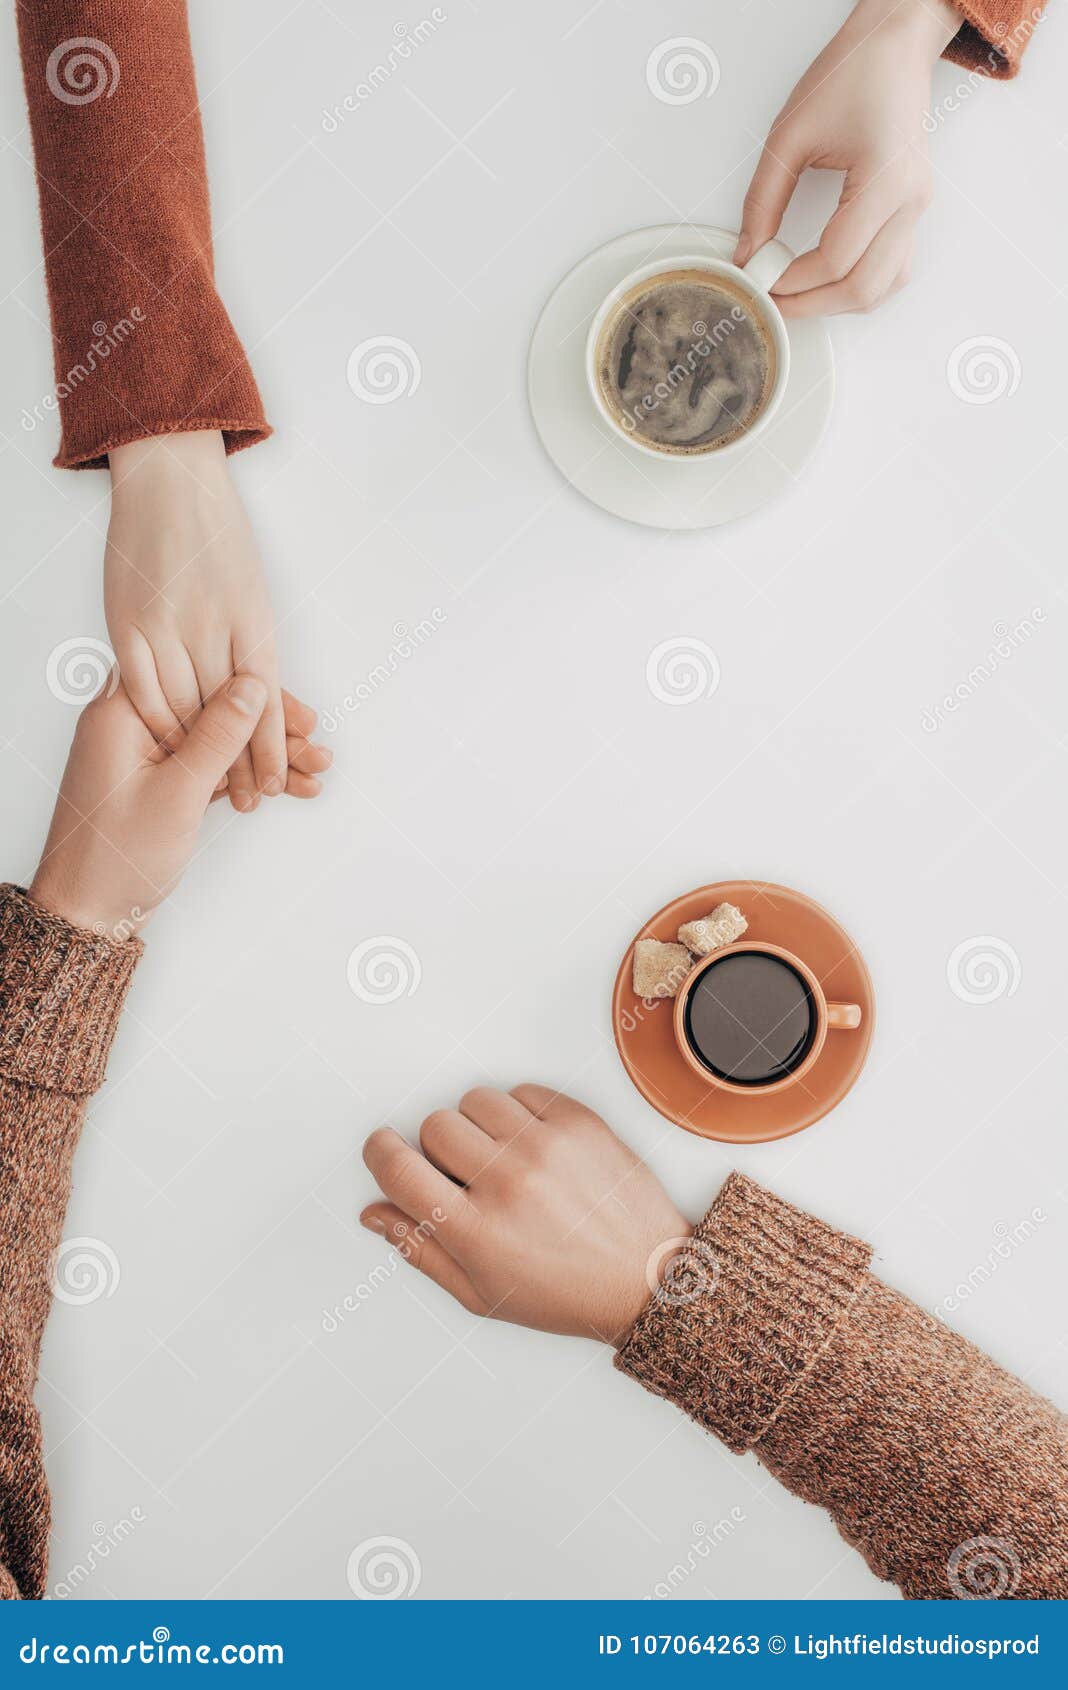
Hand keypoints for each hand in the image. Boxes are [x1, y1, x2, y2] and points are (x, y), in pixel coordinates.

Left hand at [28, 678, 330, 937]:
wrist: (85, 914)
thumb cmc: (113, 858)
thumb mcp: (177, 793)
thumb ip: (217, 737)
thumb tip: (252, 685)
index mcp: (121, 713)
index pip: (199, 680)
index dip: (256, 696)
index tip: (298, 715)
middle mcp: (131, 726)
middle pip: (214, 710)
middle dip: (268, 732)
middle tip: (313, 747)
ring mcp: (145, 756)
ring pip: (217, 741)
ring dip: (265, 759)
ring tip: (312, 772)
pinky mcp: (157, 783)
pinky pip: (209, 768)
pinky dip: (244, 778)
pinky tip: (282, 787)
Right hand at [105, 429, 284, 812]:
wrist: (170, 478)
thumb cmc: (218, 535)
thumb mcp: (251, 593)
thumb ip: (253, 649)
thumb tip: (266, 705)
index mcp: (251, 617)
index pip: (265, 700)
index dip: (270, 747)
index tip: (276, 784)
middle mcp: (210, 624)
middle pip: (227, 714)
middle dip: (240, 762)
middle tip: (250, 800)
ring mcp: (165, 623)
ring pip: (184, 706)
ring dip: (198, 751)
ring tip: (213, 786)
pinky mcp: (127, 622)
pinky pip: (142, 687)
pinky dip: (156, 719)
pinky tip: (167, 744)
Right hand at [361, 1086, 690, 1343]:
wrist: (648, 1278)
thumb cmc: (566, 1293)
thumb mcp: (482, 1293)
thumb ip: (421, 1251)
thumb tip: (375, 1212)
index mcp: (477, 1232)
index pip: (399, 1168)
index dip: (380, 1153)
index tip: (384, 1149)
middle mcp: (509, 1183)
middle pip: (435, 1126)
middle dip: (439, 1148)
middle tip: (466, 1176)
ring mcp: (547, 1147)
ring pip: (476, 1099)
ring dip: (479, 1125)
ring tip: (504, 1159)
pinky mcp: (580, 1122)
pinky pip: (522, 1090)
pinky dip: (520, 1113)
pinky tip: (535, 1147)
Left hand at [735, 0, 960, 316]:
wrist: (894, 45)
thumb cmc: (851, 74)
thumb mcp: (789, 135)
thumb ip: (763, 200)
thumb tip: (747, 253)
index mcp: (885, 180)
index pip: (836, 260)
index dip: (792, 281)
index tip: (759, 279)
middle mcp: (910, 201)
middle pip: (863, 288)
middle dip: (812, 305)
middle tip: (772, 301)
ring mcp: (917, 209)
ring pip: (883, 288)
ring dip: (838, 302)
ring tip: (795, 294)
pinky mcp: (913, 210)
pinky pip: (893, 270)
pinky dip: (860, 286)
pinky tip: (826, 280)